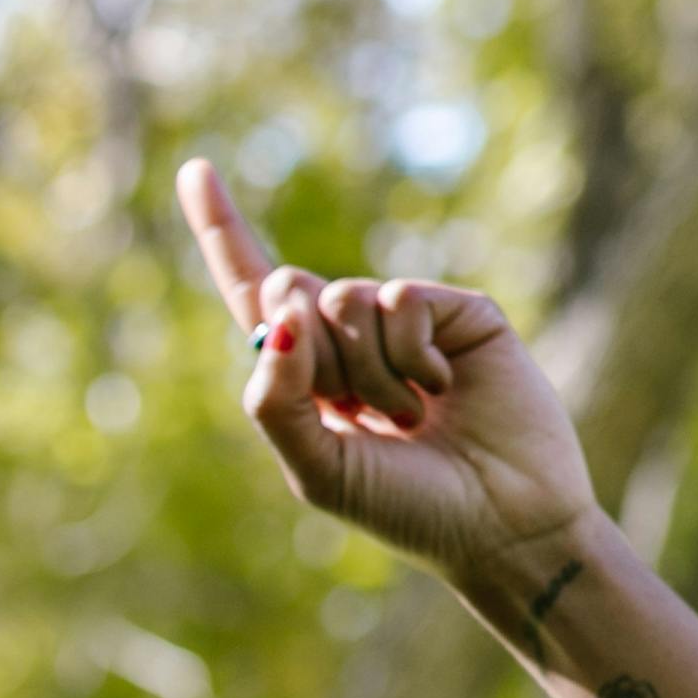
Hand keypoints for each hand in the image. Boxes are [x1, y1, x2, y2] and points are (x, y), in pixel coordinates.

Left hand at [177, 157, 598, 594]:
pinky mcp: (456, 310)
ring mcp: (406, 322)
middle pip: (289, 290)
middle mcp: (352, 339)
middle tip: (355, 412)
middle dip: (309, 352)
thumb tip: (277, 313)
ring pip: (342, 297)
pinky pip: (400, 298)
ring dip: (367, 370)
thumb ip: (277, 399)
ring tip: (409, 417)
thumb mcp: (317, 470)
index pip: (255, 295)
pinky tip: (443, 389)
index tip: (195, 170)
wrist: (502, 526)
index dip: (224, 233)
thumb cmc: (408, 508)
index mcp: (308, 376)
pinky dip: (410, 353)